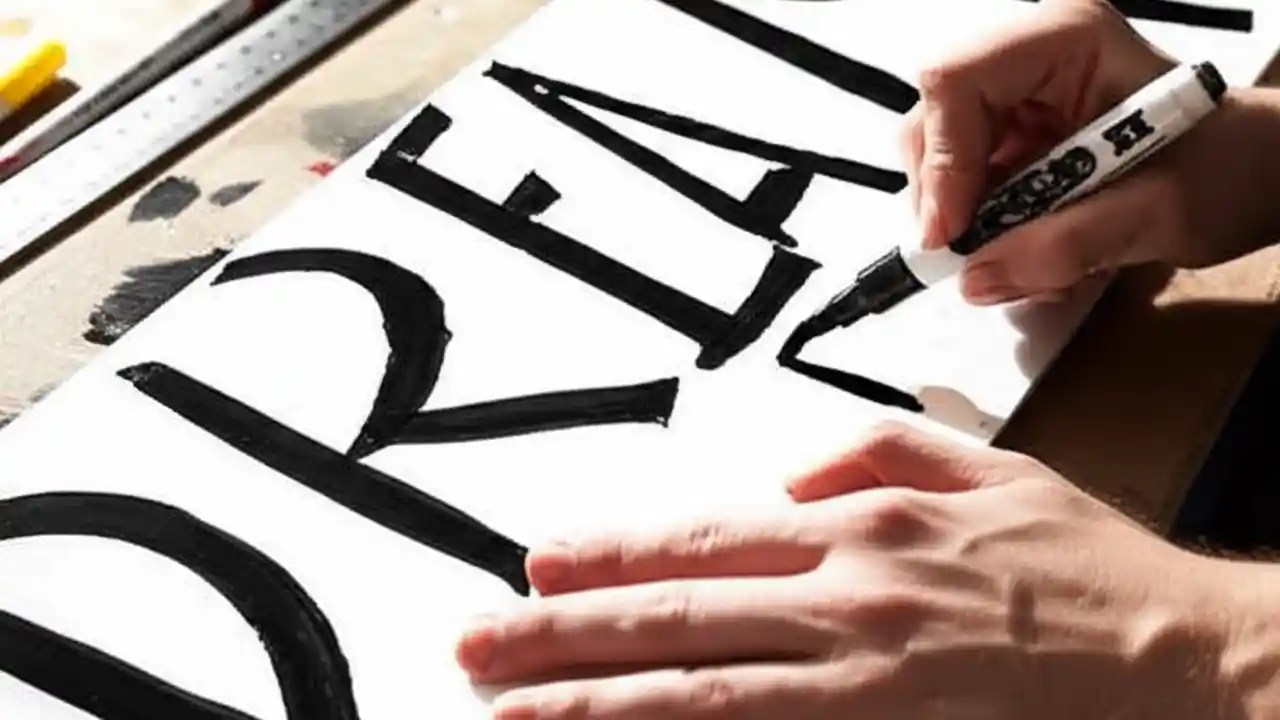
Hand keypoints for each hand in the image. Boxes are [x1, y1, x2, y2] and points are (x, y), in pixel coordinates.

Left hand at [456, 422, 1279, 718]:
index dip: (612, 554)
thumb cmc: (1082, 564)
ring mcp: (855, 668)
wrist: (1175, 648)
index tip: (539, 560)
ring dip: (592, 694)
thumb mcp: (986, 467)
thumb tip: (794, 472)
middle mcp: (840, 589)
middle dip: (560, 629)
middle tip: (475, 642)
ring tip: (509, 704)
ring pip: (694, 684)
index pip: (701, 537)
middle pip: (672, 614)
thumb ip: (879, 449)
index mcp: (859, 519)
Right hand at [902, 0, 1279, 304]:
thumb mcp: (1155, 212)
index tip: (950, 233)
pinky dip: (986, 231)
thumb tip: (974, 278)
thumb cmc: (1230, 170)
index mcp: (1065, 41)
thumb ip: (1063, 246)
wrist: (1259, 177)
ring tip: (1024, 262)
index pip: (956, 82)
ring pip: (940, 161)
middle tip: (973, 257)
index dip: (942, 160)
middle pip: (933, 123)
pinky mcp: (1016, 141)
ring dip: (969, 224)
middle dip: (947, 198)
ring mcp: (1018, 101)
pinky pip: (966, 188)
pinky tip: (1032, 252)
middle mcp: (1029, 60)